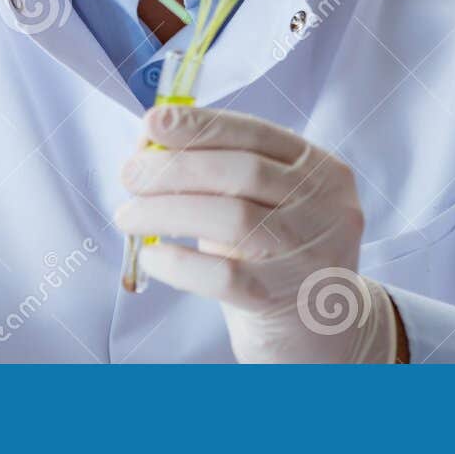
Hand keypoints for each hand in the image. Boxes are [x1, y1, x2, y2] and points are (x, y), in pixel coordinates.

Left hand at [114, 105, 398, 362]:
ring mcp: (311, 253)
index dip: (200, 124)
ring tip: (128, 216)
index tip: (152, 123)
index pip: (256, 133)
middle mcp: (326, 205)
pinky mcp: (287, 298)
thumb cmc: (278, 256)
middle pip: (242, 172)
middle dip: (176, 168)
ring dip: (168, 212)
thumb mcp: (264, 204)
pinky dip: (180, 263)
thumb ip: (222, 173)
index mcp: (321, 169)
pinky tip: (152, 257)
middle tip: (130, 174)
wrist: (324, 331)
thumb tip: (151, 147)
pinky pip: (225, 275)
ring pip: (232, 218)